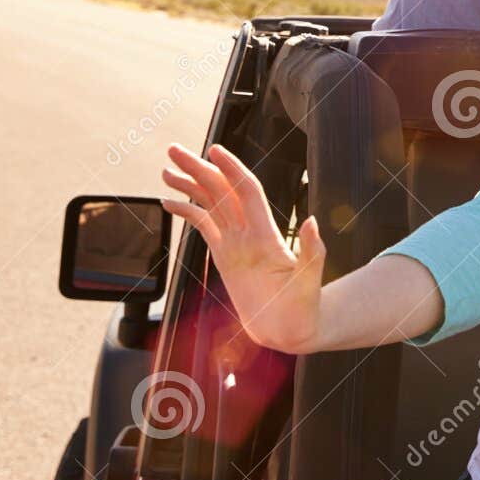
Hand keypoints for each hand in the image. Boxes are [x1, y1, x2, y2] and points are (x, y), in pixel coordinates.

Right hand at [161, 141, 325, 353]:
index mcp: (267, 234)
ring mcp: (237, 243)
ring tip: (167, 171)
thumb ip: (312, 251)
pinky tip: (170, 203)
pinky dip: (188, 213)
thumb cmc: (304, 307)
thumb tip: (312, 221)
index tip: (214, 150)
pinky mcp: (225, 256)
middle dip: (199, 169)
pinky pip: (204, 227)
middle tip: (174, 150)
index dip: (232, 169)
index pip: (247, 191)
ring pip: (211, 205)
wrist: (290, 330)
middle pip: (222, 191)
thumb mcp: (310, 279)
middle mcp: (250, 232)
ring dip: (190, 186)